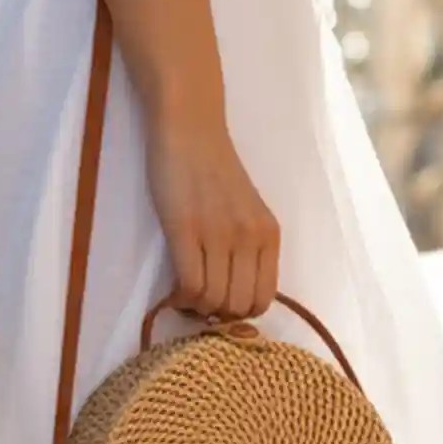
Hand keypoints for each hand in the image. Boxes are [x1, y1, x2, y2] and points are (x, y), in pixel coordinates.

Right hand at [146, 118, 279, 319]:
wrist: (190, 130)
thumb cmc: (214, 169)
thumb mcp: (247, 212)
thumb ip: (248, 248)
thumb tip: (233, 295)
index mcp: (268, 235)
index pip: (263, 299)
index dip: (239, 312)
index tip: (220, 304)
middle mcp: (250, 238)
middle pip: (237, 306)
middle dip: (216, 314)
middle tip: (199, 301)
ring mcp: (218, 234)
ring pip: (213, 300)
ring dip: (196, 307)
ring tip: (184, 293)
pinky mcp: (185, 229)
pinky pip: (190, 285)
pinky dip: (180, 298)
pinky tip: (174, 289)